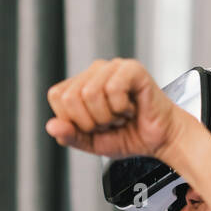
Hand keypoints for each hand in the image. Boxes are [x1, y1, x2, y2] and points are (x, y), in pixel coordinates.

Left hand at [44, 58, 192, 159]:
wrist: (160, 139)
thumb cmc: (129, 135)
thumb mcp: (91, 143)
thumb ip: (69, 136)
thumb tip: (51, 126)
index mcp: (80, 85)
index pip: (56, 96)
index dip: (72, 119)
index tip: (93, 126)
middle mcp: (94, 72)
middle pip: (71, 96)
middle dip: (90, 121)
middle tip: (109, 122)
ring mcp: (113, 67)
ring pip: (90, 93)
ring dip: (107, 116)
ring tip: (120, 116)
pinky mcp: (132, 69)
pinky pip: (113, 89)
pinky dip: (122, 108)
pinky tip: (131, 108)